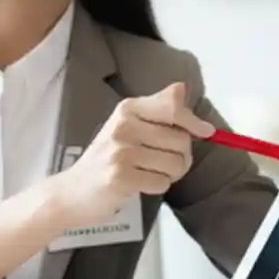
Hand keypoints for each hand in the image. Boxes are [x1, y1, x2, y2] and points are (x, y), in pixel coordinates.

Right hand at [46, 82, 214, 229]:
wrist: (72, 191)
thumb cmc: (106, 158)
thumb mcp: (128, 125)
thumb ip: (157, 107)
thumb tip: (182, 87)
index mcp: (127, 109)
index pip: (172, 107)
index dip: (193, 121)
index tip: (206, 132)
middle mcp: (124, 126)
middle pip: (180, 139)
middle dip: (181, 156)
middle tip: (162, 162)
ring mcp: (121, 152)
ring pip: (175, 163)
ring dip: (171, 174)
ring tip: (150, 173)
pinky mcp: (120, 178)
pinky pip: (162, 182)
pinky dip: (157, 187)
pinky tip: (140, 185)